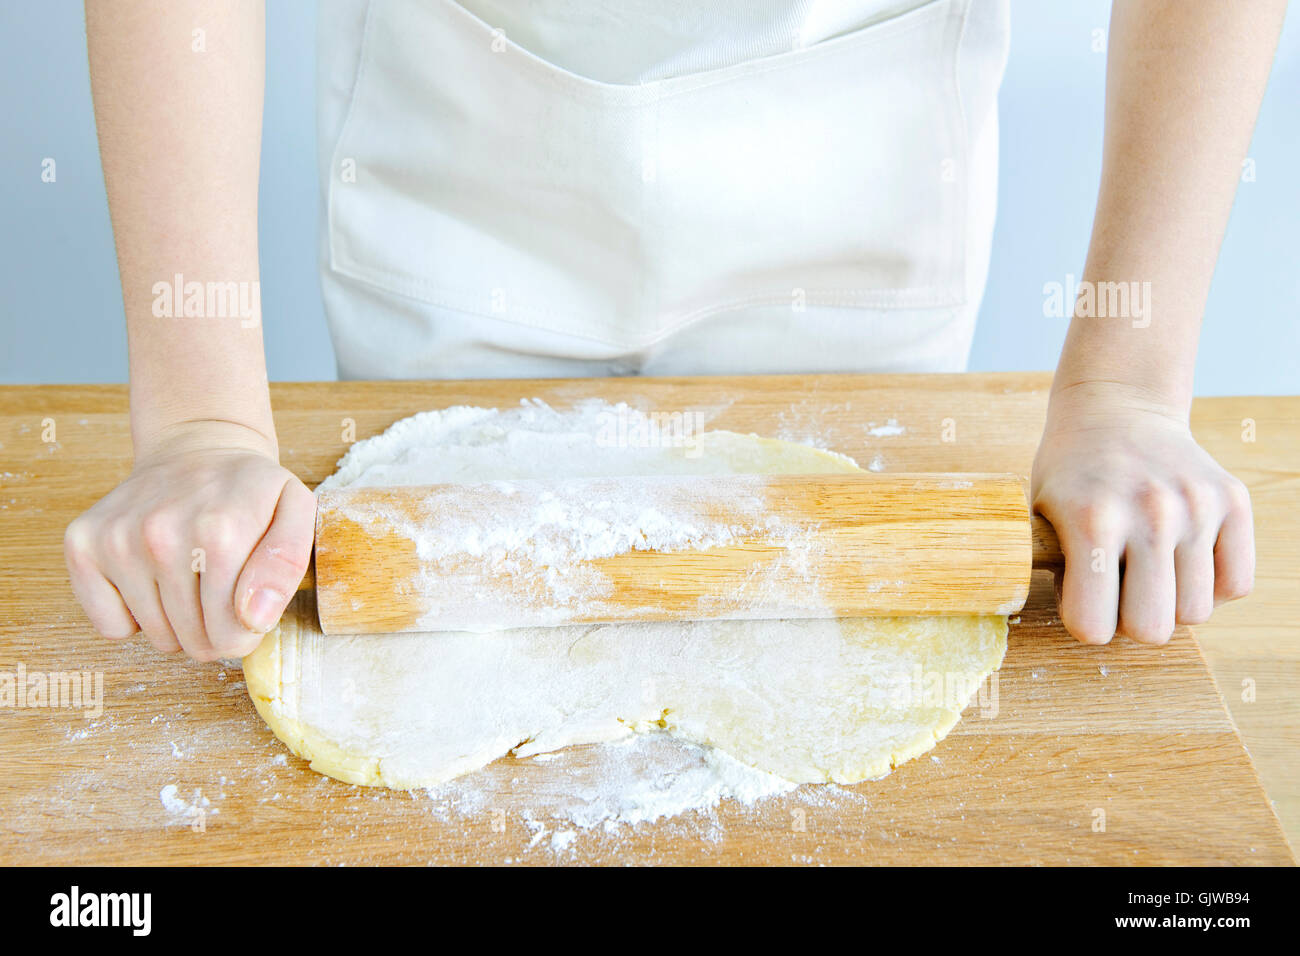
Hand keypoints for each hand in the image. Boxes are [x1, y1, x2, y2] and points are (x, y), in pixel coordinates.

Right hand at [64, 421, 314, 660]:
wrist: (196, 448)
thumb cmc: (250, 490)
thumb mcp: (295, 512)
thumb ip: (286, 565)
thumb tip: (254, 618)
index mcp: (221, 531)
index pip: (233, 633)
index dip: (247, 630)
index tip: (250, 606)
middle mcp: (161, 534)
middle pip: (195, 640)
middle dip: (214, 627)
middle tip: (221, 587)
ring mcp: (117, 539)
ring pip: (157, 637)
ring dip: (178, 620)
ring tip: (190, 575)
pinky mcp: (82, 544)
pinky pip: (110, 627)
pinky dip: (133, 616)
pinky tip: (153, 578)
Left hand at [1031, 383, 1253, 644]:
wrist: (1116, 409)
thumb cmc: (1069, 472)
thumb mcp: (1037, 514)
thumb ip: (1051, 569)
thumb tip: (1071, 618)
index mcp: (1092, 520)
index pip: (1093, 626)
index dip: (1085, 621)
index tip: (1080, 596)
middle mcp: (1151, 513)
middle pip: (1153, 629)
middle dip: (1130, 620)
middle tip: (1117, 588)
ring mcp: (1197, 506)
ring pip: (1196, 612)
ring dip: (1169, 602)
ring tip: (1147, 567)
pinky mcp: (1234, 501)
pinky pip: (1236, 584)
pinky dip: (1210, 585)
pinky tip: (1181, 559)